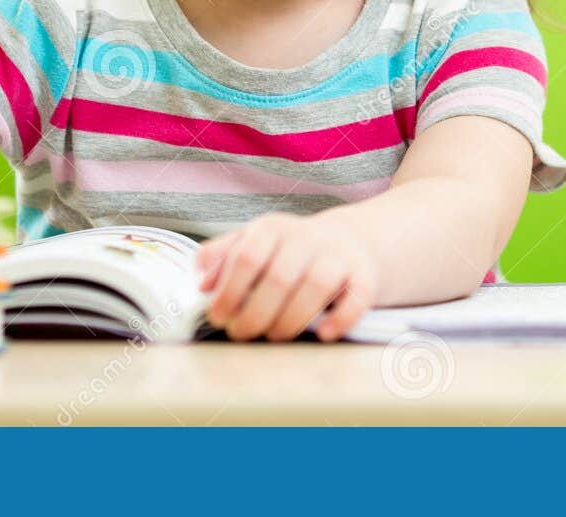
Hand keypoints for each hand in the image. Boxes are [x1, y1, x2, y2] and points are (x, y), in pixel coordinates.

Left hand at [195, 211, 378, 341]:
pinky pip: (357, 297)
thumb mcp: (252, 242)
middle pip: (279, 277)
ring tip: (275, 336)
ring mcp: (338, 255)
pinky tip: (322, 333)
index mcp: (272, 228)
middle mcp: (306, 237)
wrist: (349, 241)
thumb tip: (201, 282)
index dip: (229, 291)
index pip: (247, 257)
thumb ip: (221, 256)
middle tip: (242, 334)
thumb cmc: (288, 250)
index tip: (218, 317)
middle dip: (255, 314)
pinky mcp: (364, 276)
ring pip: (317, 285)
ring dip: (291, 319)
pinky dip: (340, 318)